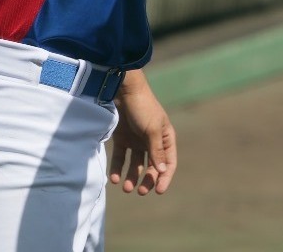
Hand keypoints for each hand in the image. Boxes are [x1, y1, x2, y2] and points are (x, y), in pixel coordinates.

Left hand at [108, 73, 175, 195]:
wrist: (123, 90)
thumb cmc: (143, 107)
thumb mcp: (152, 129)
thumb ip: (156, 151)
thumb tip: (162, 170)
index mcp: (165, 138)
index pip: (168, 162)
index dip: (164, 177)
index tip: (158, 190)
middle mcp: (152, 141)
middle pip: (152, 166)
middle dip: (147, 180)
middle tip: (141, 191)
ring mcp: (136, 140)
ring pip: (136, 164)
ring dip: (132, 177)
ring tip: (125, 187)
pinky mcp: (122, 138)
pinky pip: (121, 157)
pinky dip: (118, 168)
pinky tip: (114, 178)